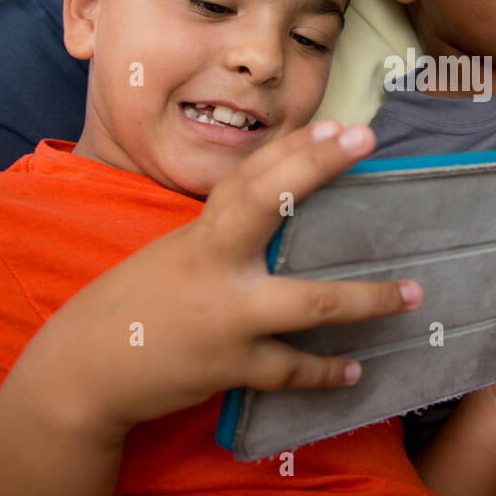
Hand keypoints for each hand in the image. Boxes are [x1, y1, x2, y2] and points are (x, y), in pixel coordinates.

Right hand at [30, 120, 423, 439]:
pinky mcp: (230, 366)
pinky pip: (290, 369)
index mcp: (200, 235)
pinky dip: (325, 372)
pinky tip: (356, 370)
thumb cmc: (133, 304)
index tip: (337, 123)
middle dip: (317, 167)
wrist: (83, 371)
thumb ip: (224, 238)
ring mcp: (226, 318)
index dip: (293, 144)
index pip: (249, 175)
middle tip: (365, 138)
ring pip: (310, 304)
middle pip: (271, 203)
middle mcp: (214, 265)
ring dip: (366, 299)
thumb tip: (283, 213)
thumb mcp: (175, 256)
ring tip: (411, 293)